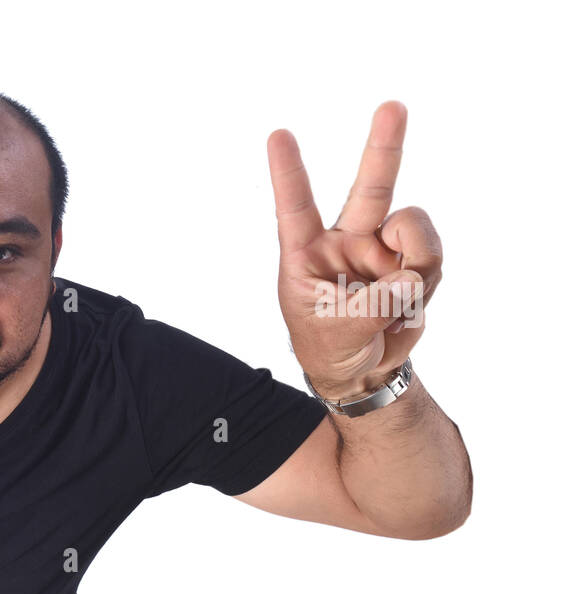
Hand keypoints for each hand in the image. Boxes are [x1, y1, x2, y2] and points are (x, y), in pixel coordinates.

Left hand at [267, 102, 442, 398]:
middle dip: (384, 147)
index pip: (295, 207)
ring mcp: (381, 249)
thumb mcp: (336, 334)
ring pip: (413, 229)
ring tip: (397, 301)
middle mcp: (346, 241)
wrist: (361, 371)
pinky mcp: (411, 262)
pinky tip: (407, 306)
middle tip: (393, 106)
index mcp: (306, 254)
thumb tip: (409, 278)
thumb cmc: (329, 348)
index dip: (288, 172)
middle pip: (369, 188)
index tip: (277, 134)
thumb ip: (369, 307)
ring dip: (416, 263)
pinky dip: (426, 284)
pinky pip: (431, 257)